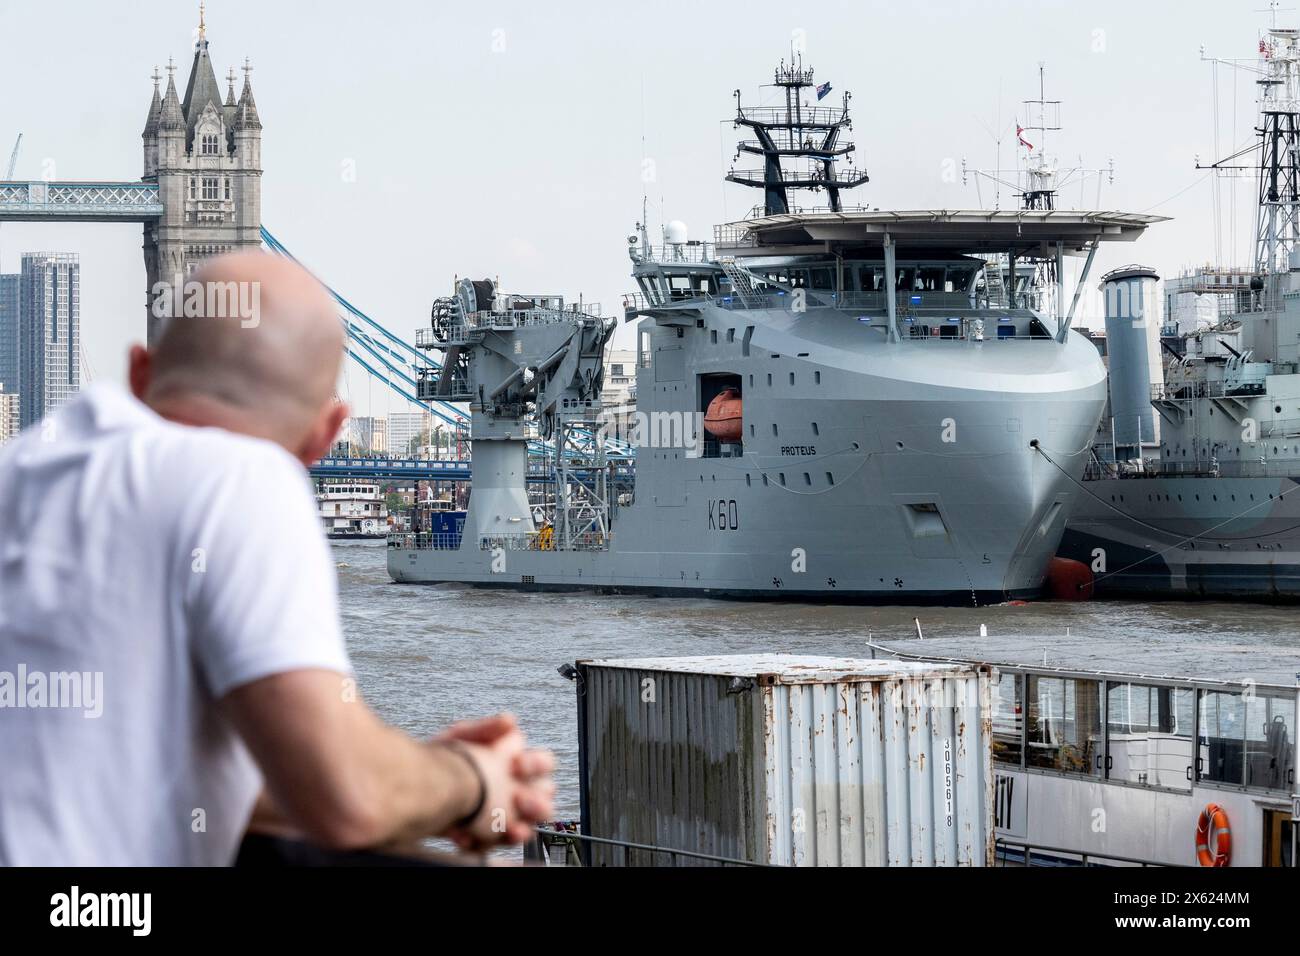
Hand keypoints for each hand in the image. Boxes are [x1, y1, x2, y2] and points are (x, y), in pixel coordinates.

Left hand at [436, 714, 555, 847]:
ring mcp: (504, 814)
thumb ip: (487, 728)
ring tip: (510, 828)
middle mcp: (515, 789)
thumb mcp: (461, 737)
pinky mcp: (486, 835)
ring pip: (527, 827)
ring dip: (522, 828)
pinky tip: (467, 836)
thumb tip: (509, 720)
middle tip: (518, 799)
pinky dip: (483, 842)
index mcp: (516, 764)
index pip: (543, 764)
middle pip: (543, 799)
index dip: (535, 764)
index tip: (515, 764)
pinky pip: (494, 845)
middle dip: (536, 801)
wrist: (415, 785)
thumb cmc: (441, 759)